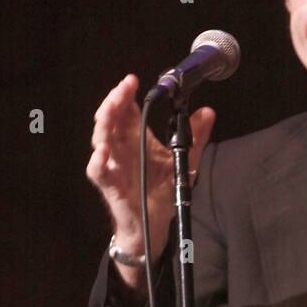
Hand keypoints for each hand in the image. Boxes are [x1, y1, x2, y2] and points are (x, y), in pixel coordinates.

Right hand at [87, 73, 215, 273]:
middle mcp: (121, 148)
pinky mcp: (111, 186)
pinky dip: (98, 161)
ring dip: (104, 123)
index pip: (126, 110)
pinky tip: (103, 151)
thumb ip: (195, 136)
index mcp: (136, 139)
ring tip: (112, 108)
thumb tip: (208, 112)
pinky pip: (98, 172)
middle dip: (114, 101)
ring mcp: (113, 166)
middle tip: (125, 88)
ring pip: (100, 139)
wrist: (155, 224)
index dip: (126, 94)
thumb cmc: (162, 191)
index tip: (133, 81)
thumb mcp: (183, 160)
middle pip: (110, 119)